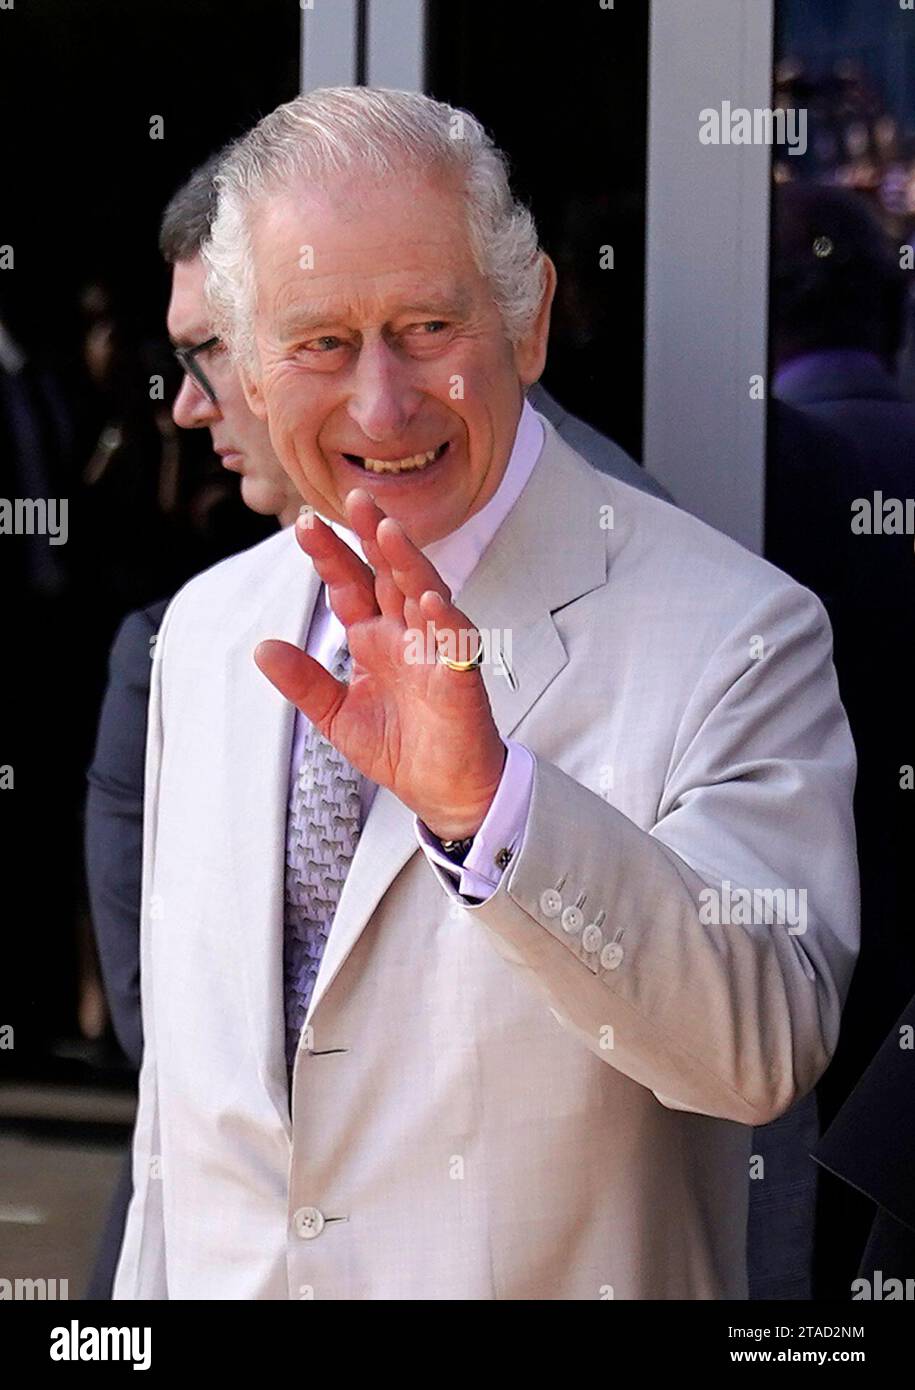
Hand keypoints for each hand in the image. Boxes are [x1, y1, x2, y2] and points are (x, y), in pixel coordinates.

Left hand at [254, 489, 506, 839]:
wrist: (443, 792)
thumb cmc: (400, 749)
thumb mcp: (336, 717)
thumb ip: (304, 682)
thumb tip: (262, 648)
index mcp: (375, 638)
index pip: (350, 586)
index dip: (330, 556)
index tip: (304, 524)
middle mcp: (406, 635)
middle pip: (389, 574)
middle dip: (373, 537)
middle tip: (354, 498)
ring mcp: (436, 652)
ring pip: (425, 593)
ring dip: (409, 562)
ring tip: (389, 531)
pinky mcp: (461, 679)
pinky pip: (456, 642)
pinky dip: (445, 620)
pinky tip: (429, 598)